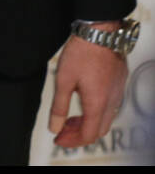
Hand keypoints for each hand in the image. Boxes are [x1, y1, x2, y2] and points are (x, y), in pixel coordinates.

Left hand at [48, 23, 127, 148]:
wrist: (100, 32)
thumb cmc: (81, 53)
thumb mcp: (63, 80)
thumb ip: (59, 106)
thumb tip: (54, 127)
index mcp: (97, 104)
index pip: (89, 135)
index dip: (72, 141)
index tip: (58, 138)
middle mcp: (112, 102)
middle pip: (98, 131)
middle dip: (79, 135)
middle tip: (62, 130)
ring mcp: (117, 93)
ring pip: (105, 120)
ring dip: (87, 124)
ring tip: (69, 118)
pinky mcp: (118, 84)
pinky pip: (109, 107)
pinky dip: (95, 112)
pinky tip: (82, 103)